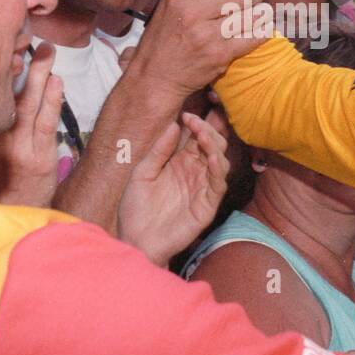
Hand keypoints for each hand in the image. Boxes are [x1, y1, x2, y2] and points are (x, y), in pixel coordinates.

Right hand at [0, 43, 64, 206]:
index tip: (3, 41)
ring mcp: (15, 147)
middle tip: (26, 36)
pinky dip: (53, 100)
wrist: (10, 211)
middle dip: (17, 61)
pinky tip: (58, 82)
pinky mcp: (38, 157)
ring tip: (48, 51)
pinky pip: (46, 122)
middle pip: (4, 92)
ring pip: (28, 103)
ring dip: (40, 74)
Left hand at [117, 113, 229, 264]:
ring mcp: (202, 188)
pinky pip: (218, 185)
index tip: (187, 114)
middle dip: (208, 130)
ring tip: (202, 135)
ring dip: (213, 146)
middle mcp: (195, 172)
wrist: (134, 240)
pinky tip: (210, 157)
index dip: (197, 123)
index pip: (196, 137)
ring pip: (219, 161)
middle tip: (196, 121)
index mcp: (180, 162)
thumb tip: (174, 125)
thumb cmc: (135, 209)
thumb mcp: (141, 173)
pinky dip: (217, 169)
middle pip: (212, 145)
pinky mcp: (207, 206)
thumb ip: (159, 151)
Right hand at [127, 0, 266, 99]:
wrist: (155, 77)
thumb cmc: (163, 40)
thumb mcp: (168, 6)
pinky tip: (262, 28)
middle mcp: (192, 12)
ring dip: (261, 12)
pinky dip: (262, 31)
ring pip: (251, 15)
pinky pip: (253, 38)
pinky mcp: (219, 55)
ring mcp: (207, 35)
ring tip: (260, 12)